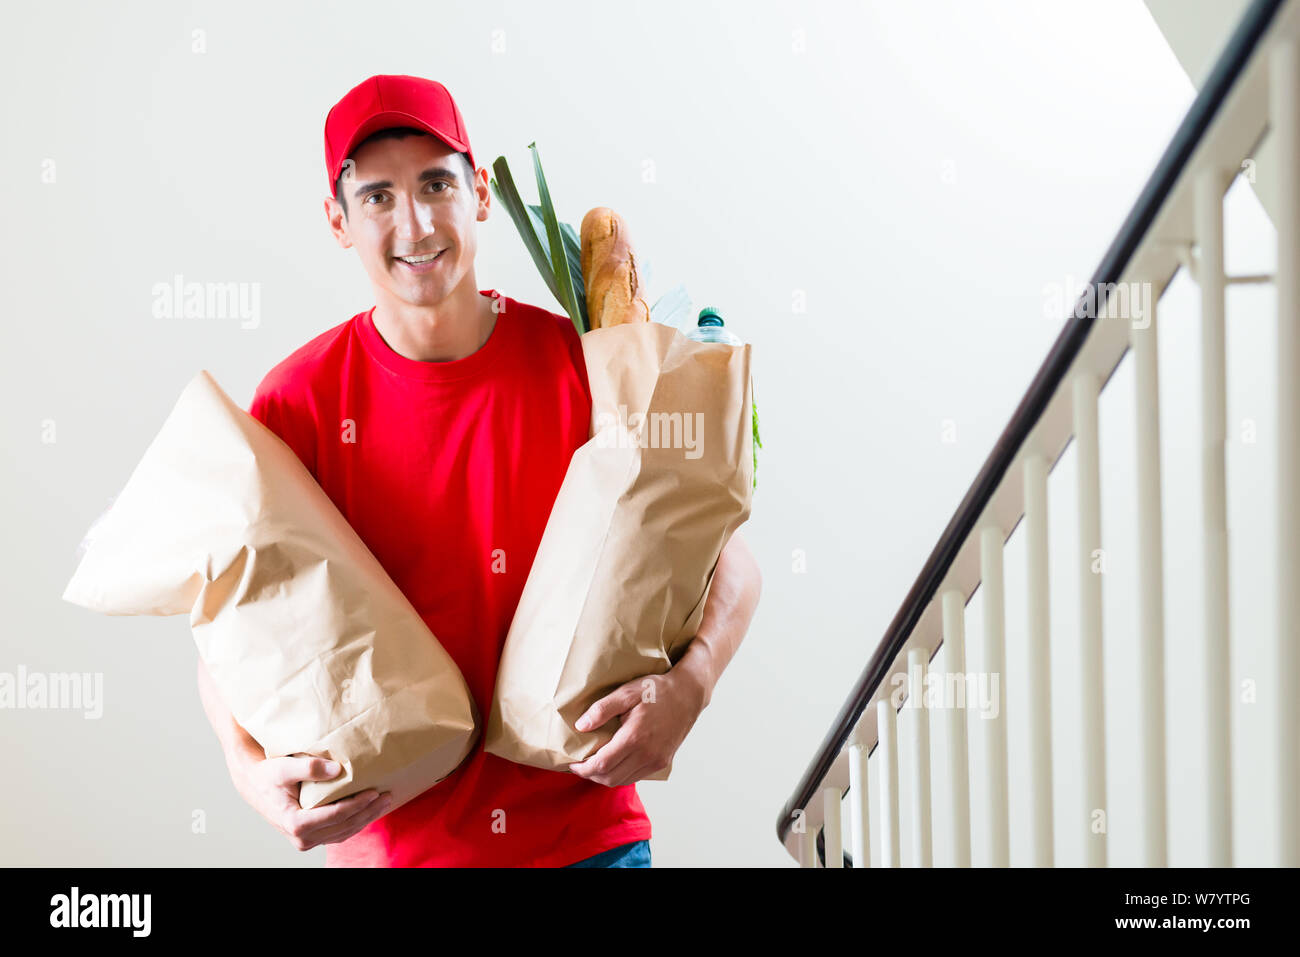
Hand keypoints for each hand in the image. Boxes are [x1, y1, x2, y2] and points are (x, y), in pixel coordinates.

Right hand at [227, 742, 391, 851]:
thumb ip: (310, 767)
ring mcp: (306, 840)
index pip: (335, 816)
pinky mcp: (311, 837)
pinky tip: (369, 809)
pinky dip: (355, 822)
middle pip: (344, 826)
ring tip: (384, 802)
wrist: (253, 784)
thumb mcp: (284, 767)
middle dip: (368, 812)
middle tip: (387, 796)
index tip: (374, 792)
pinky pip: (339, 832)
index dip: (357, 805)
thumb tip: (337, 770)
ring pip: (344, 833)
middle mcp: (302, 838)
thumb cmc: (268, 774)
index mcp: (296, 823)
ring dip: (365, 818)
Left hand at [568, 666, 708, 786]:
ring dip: (605, 777)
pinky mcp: (662, 762)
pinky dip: (620, 774)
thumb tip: (580, 726)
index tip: (572, 763)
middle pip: (610, 778)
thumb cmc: (657, 690)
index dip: (583, 768)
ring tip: (594, 765)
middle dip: (591, 775)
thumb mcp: (627, 692)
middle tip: (580, 766)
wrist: (688, 694)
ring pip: (623, 780)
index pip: (602, 765)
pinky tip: (614, 763)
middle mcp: (646, 754)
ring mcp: (656, 760)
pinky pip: (636, 776)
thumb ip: (602, 709)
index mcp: (635, 737)